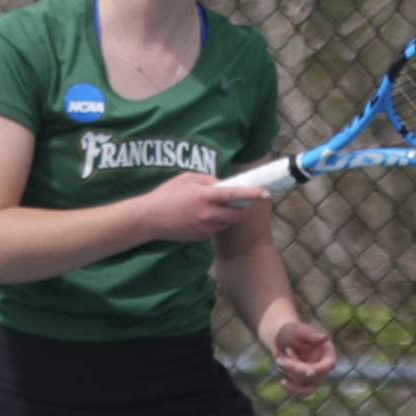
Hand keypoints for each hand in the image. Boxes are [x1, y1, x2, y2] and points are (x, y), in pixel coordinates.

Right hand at [143, 172, 268, 242]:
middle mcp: (208, 213)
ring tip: (211, 208)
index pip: (235, 194)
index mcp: (205, 196)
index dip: (252, 194)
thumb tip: (223, 184)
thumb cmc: (167, 194)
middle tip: (240, 202)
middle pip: (238, 214)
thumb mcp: (187, 178)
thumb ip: (208, 179)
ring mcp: (205, 227)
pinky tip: (199, 217)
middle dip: (243, 208)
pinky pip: (215, 229)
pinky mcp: (201, 237)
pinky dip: (214, 222)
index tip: (266, 193)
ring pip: (227, 222)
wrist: (149, 219)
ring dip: (228, 215)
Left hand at [272, 320, 336, 396]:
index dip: (321, 370)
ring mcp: (315, 375)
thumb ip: (311, 335)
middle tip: (287, 351)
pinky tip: (283, 382)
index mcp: (327, 351)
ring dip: (291, 371)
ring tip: (280, 359)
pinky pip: (301, 390)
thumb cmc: (291, 331)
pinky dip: (293, 388)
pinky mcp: (304, 381)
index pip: (329, 364)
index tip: (310, 372)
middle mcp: (323, 365)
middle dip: (298, 368)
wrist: (279, 339)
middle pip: (315, 375)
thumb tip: (325, 337)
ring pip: (306, 382)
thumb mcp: (299, 330)